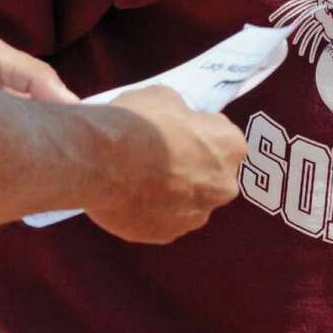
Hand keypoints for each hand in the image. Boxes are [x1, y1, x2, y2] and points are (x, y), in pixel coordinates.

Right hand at [83, 84, 246, 244]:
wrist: (101, 161)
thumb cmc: (139, 122)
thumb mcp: (165, 96)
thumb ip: (182, 114)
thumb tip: (179, 122)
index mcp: (230, 147)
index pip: (224, 137)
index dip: (200, 131)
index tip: (178, 130)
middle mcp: (223, 186)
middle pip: (212, 174)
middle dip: (193, 166)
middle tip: (161, 154)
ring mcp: (195, 216)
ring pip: (190, 201)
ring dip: (174, 191)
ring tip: (141, 177)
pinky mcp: (167, 235)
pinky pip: (165, 219)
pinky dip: (153, 210)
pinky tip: (132, 195)